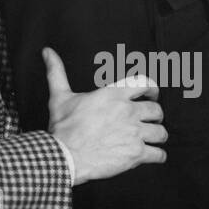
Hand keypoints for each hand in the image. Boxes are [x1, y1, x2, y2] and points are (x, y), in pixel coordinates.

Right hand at [44, 46, 166, 183]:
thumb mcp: (60, 96)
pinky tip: (154, 156)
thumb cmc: (63, 127)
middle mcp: (128, 111)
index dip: (153, 89)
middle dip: (156, 116)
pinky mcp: (136, 154)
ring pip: (161, 132)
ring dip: (158, 136)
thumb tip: (47, 52)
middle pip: (157, 110)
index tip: (153, 95)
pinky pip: (159, 154)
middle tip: (152, 121)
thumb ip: (57, 72)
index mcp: (114, 95)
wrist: (65, 156)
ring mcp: (134, 133)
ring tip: (153, 139)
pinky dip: (159, 156)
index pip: (145, 84)